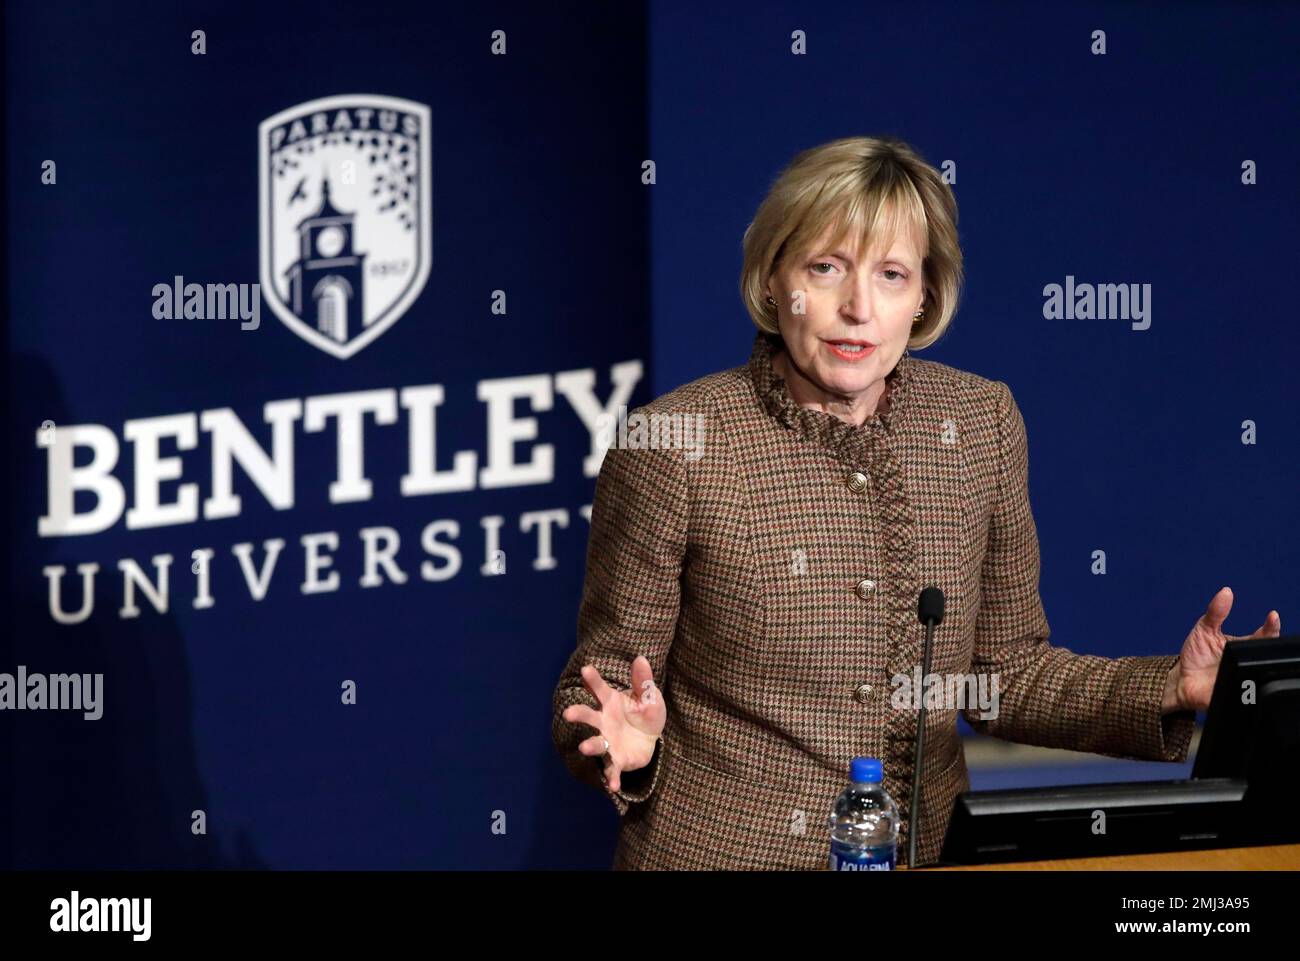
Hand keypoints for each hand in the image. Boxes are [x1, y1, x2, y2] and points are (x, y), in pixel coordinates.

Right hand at [563, 656, 664, 793]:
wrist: (650, 740)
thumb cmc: (644, 713)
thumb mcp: (649, 696)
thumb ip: (643, 681)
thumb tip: (641, 658)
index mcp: (611, 702)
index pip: (599, 689)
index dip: (592, 680)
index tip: (586, 669)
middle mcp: (604, 721)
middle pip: (588, 716)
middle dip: (578, 714)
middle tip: (569, 713)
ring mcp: (608, 741)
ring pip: (595, 743)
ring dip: (590, 745)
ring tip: (584, 746)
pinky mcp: (616, 760)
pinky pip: (612, 769)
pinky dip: (612, 777)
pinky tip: (614, 785)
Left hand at [1164, 586, 1280, 712]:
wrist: (1182, 681)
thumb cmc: (1196, 655)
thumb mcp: (1203, 629)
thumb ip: (1216, 613)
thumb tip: (1226, 592)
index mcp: (1245, 646)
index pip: (1265, 636)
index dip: (1271, 627)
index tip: (1272, 616)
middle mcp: (1247, 662)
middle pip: (1267, 655)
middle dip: (1269, 645)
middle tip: (1267, 635)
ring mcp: (1243, 679)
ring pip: (1261, 674)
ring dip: (1258, 665)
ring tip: (1251, 655)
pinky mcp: (1236, 694)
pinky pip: (1247, 693)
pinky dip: (1247, 687)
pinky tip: (1243, 680)